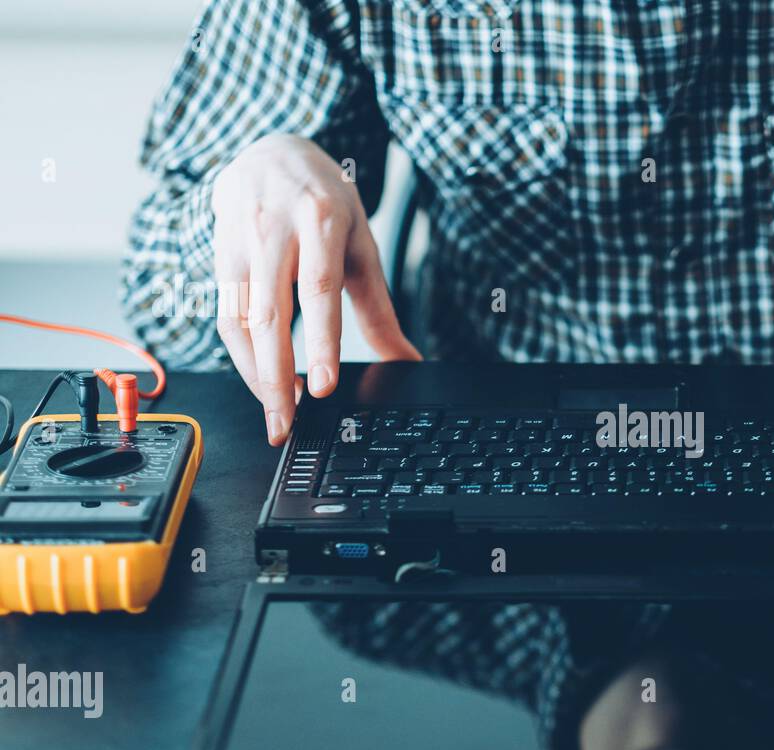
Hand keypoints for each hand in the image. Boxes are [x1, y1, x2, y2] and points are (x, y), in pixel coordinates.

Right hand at [211, 133, 420, 444]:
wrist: (270, 152)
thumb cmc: (323, 202)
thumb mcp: (360, 244)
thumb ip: (378, 307)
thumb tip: (405, 360)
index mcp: (319, 220)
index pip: (319, 289)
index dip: (321, 342)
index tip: (324, 386)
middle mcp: (272, 228)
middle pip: (269, 314)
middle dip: (275, 376)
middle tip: (287, 423)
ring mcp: (238, 241)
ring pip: (239, 320)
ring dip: (256, 375)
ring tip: (278, 414)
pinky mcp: (217, 256)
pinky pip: (225, 316)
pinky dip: (243, 357)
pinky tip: (264, 383)